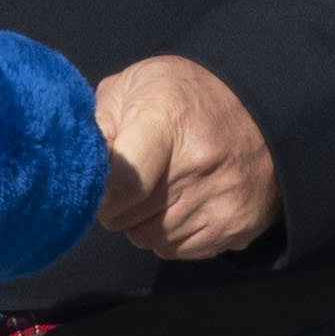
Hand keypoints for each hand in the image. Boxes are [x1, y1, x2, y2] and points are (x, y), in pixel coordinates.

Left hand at [92, 54, 276, 260]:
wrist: (262, 102)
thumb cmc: (187, 92)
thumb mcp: (135, 85)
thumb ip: (98, 123)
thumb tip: (71, 166)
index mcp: (167, 121)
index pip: (119, 186)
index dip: (96, 193)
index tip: (94, 184)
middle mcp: (199, 165)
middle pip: (125, 219)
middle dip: (118, 203)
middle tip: (133, 175)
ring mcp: (222, 200)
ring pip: (148, 239)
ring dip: (143, 220)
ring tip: (160, 186)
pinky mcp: (237, 226)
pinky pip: (177, 250)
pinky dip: (171, 233)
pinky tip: (183, 201)